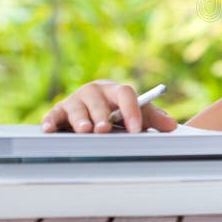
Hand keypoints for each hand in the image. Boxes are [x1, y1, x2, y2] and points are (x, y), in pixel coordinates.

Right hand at [41, 80, 177, 133]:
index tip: (136, 129)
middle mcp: (94, 92)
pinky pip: (53, 115)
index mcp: (116, 91)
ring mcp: (75, 100)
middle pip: (98, 101)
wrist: (96, 108)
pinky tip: (49, 129)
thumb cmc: (119, 112)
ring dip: (80, 119)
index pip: (126, 94)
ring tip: (85, 130)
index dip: (131, 111)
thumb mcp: (137, 114)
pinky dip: (50, 121)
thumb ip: (153, 118)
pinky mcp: (59, 111)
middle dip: (102, 115)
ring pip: (76, 107)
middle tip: (105, 128)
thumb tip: (172, 126)